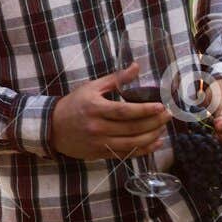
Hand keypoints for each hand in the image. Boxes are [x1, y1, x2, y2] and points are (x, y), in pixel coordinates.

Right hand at [49, 63, 168, 160]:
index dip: (145, 110)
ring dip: (151, 136)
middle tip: (169, 115)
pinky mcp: (100, 154)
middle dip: (154, 122)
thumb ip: (116, 79)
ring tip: (163, 128)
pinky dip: (143, 150)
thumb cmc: (73, 104)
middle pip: (132, 128)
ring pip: (131, 144)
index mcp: (95, 108)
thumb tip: (136, 66)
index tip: (161, 106)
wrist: (52, 127)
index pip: (125, 111)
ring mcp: (99, 143)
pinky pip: (126, 154)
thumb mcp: (92, 87)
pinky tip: (155, 143)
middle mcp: (97, 127)